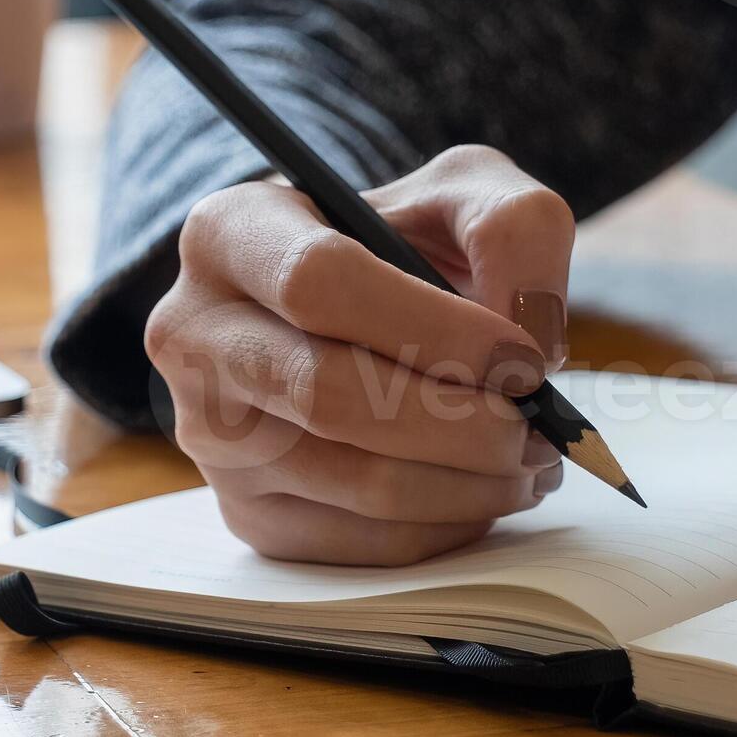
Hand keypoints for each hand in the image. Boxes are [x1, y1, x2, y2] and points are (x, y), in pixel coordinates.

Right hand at [147, 146, 572, 564]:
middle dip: (461, 421)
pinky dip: (451, 524)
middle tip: (541, 423)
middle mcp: (195, 335)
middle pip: (329, 395)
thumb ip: (514, 228)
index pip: (317, 284)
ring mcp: (210, 436)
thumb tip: (533, 337)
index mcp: (230, 233)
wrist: (354, 312)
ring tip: (534, 453)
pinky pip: (365, 543)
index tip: (523, 356)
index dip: (433, 328)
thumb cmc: (408, 246)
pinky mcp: (248, 513)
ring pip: (357, 482)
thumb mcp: (464, 193)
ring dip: (474, 481)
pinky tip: (490, 484)